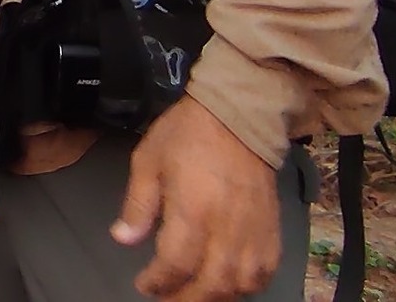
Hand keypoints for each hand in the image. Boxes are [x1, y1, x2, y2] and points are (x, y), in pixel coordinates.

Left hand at [112, 100, 281, 301]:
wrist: (240, 113)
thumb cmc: (189, 133)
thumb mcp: (148, 160)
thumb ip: (138, 204)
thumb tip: (124, 239)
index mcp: (193, 209)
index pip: (176, 264)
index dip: (158, 282)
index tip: (145, 284)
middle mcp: (227, 226)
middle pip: (211, 284)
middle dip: (185, 299)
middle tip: (166, 297)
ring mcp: (253, 230)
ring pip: (240, 284)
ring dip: (215, 296)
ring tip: (194, 292)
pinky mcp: (271, 227)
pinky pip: (265, 271)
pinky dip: (247, 285)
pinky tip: (229, 283)